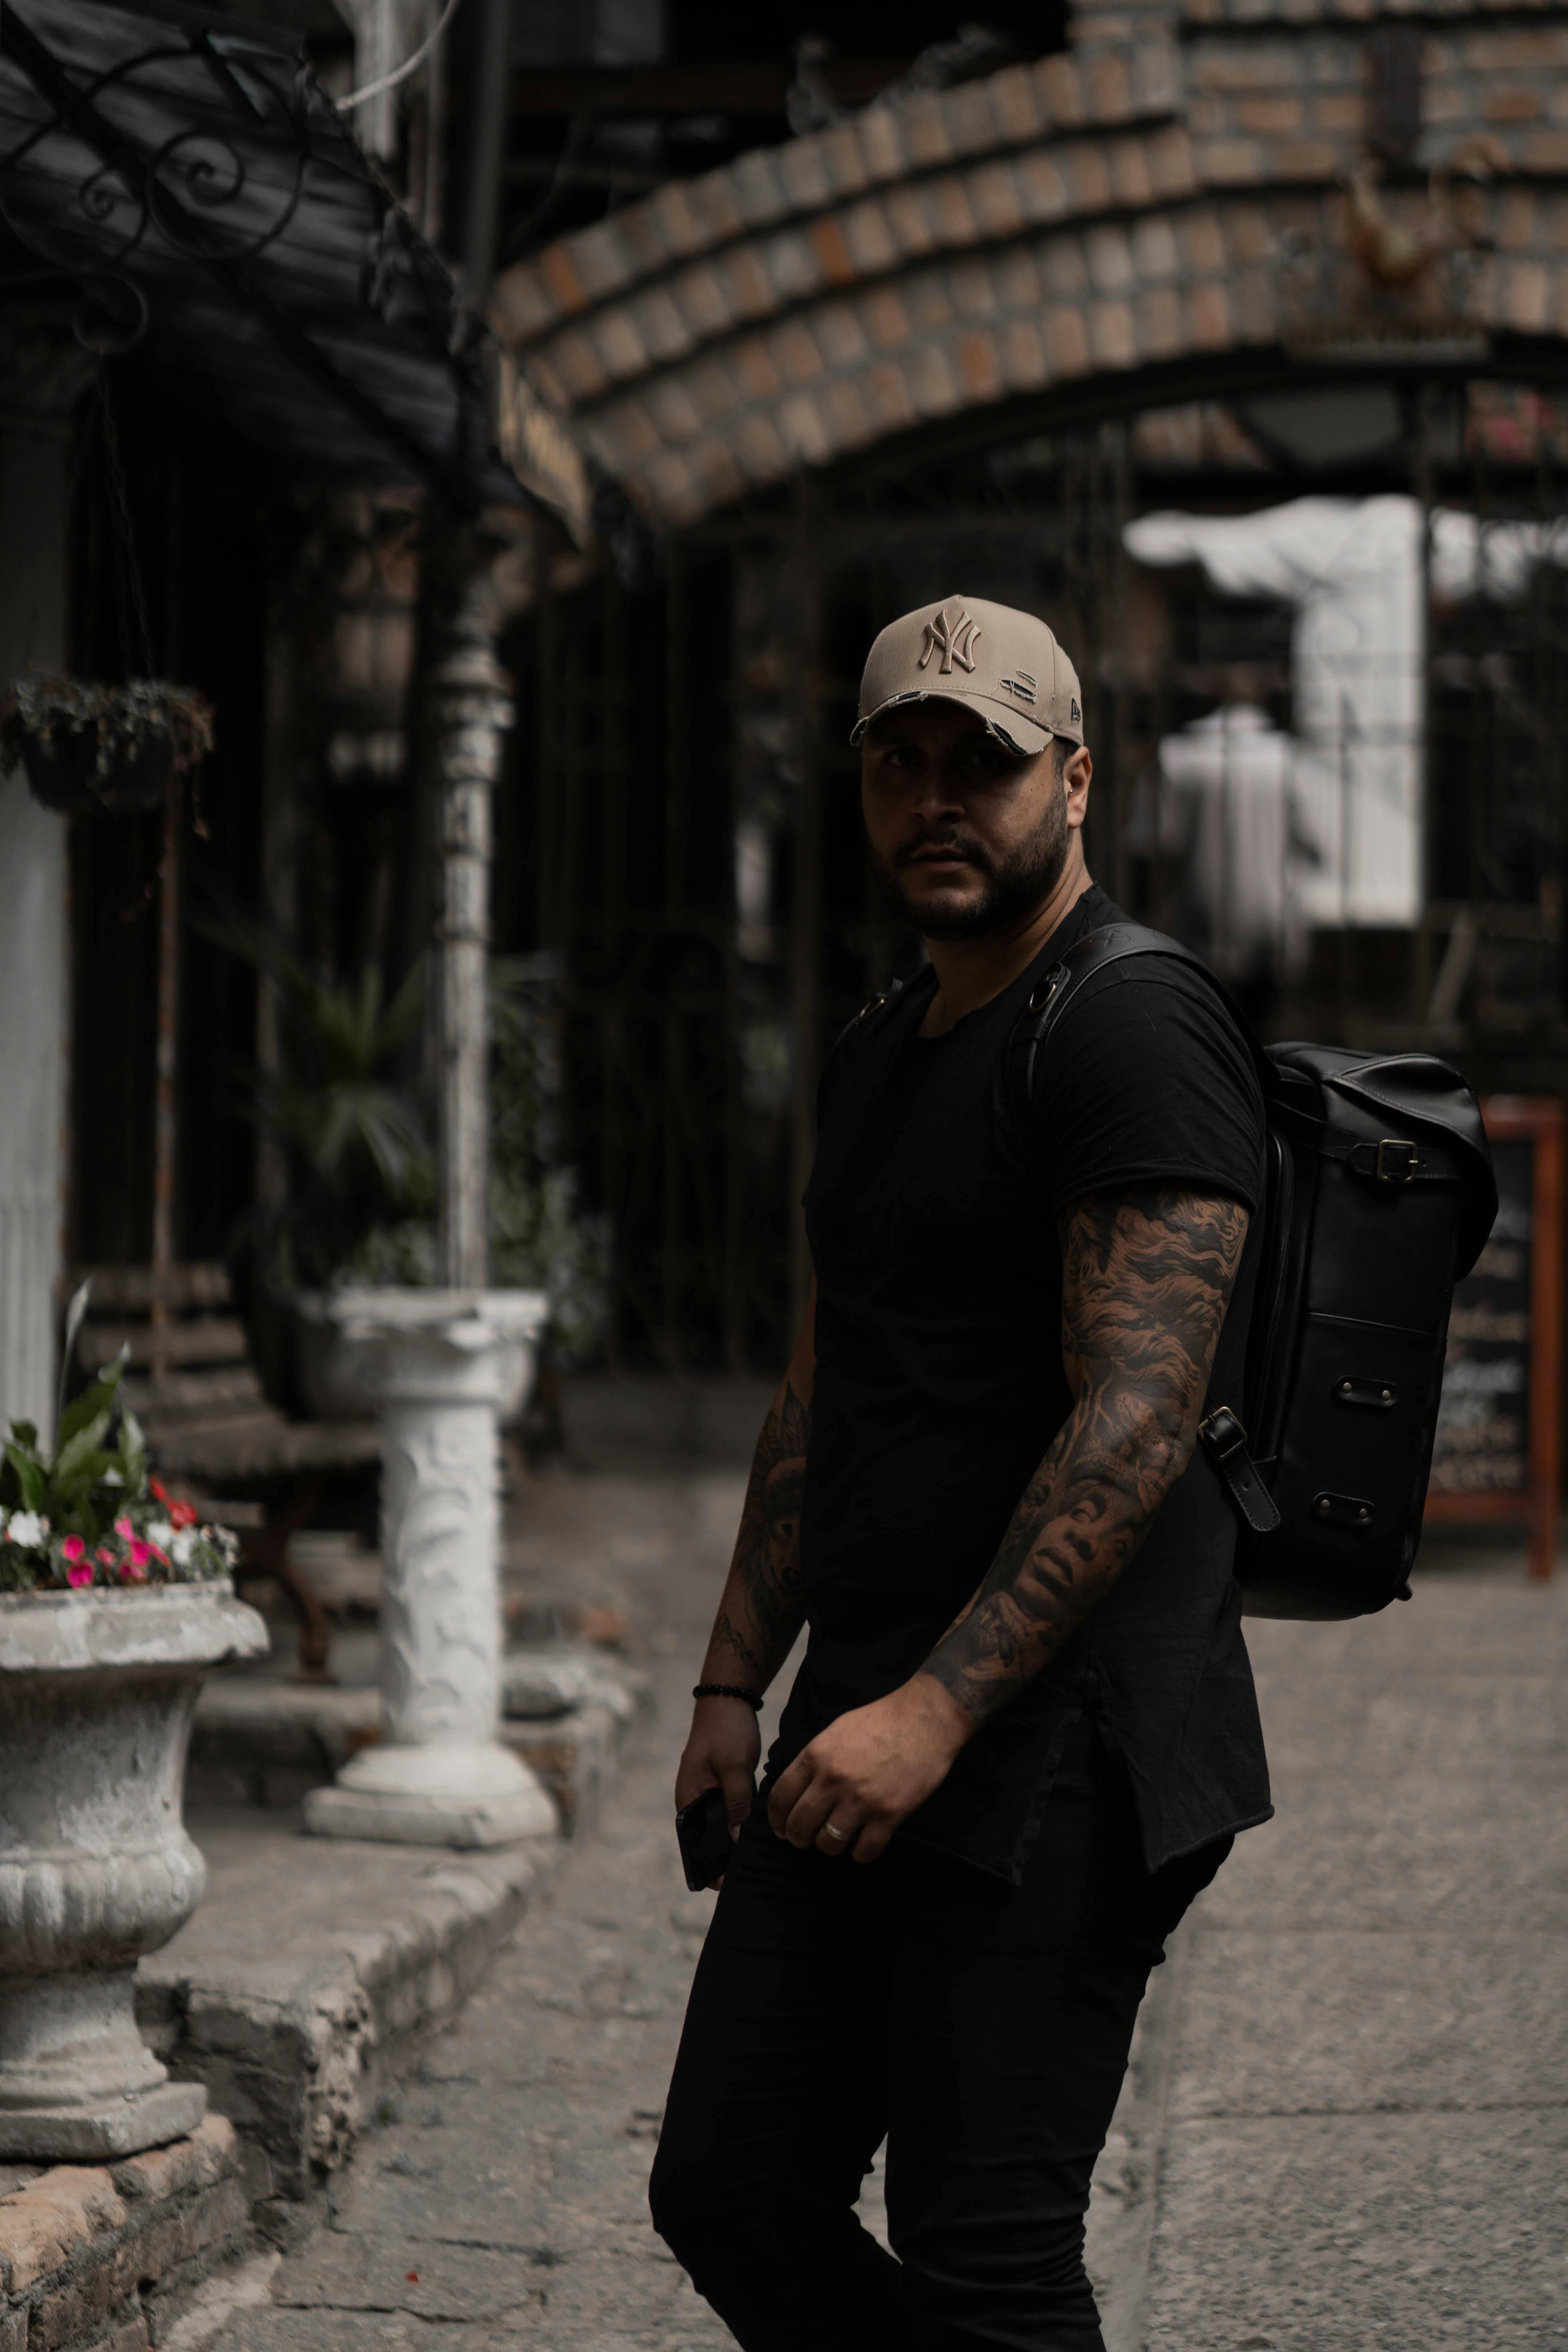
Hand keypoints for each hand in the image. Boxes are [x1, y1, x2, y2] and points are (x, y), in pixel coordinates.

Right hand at [674, 1696, 761, 1883]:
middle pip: (706, 1840)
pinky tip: (757, 1834)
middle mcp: (694, 1800)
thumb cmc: (727, 1730)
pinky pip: (728, 1813)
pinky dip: (738, 1825)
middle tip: (749, 1876)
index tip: (728, 1885)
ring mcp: (707, 1793)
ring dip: (732, 1842)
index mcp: (688, 1799)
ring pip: (719, 1827)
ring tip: (755, 1861)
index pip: (693, 1845)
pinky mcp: (720, 1786)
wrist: (727, 1698)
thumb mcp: (734, 1767)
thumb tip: (736, 1841)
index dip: (709, 1867)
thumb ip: (735, 1803)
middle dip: (723, 1858)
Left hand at [765, 1676, 970, 1864]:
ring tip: (836, 1839)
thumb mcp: (835, 1731)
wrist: (924, 1719)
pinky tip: (863, 1844)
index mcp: (816, 1756)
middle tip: (805, 1840)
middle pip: (800, 1826)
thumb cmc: (880, 1721)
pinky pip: (864, 1851)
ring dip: (829, 1847)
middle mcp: (833, 1780)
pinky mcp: (888, 1815)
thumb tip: (798, 1789)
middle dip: (798, 1839)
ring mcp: (861, 1800)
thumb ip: (815, 1760)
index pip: (780, 1798)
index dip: (776, 1819)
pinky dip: (860, 1854)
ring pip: (828, 1844)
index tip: (781, 1828)